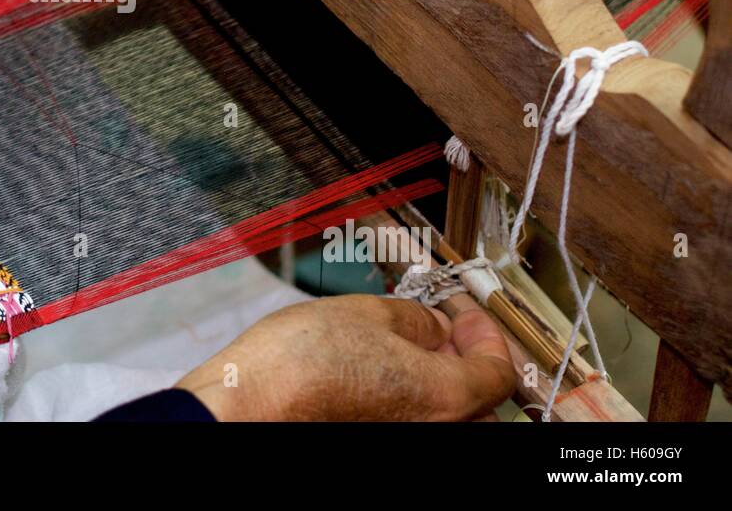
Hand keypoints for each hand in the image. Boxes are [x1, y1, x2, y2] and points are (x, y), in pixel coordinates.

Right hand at [175, 294, 514, 420]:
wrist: (249, 402)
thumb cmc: (297, 365)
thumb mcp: (367, 314)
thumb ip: (416, 318)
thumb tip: (433, 325)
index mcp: (445, 398)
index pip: (498, 369)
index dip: (485, 330)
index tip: (465, 309)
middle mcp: (434, 430)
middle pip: (479, 400)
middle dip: (466, 357)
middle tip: (444, 325)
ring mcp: (404, 439)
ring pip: (447, 413)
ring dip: (440, 378)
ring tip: (408, 343)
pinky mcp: (377, 438)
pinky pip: (414, 420)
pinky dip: (412, 395)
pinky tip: (383, 367)